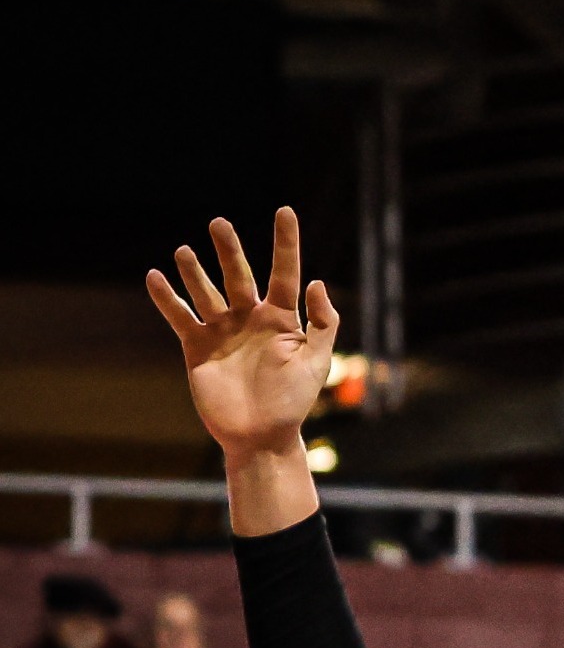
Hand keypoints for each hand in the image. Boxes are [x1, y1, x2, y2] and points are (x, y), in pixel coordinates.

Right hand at [146, 208, 338, 458]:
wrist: (261, 435)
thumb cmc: (294, 401)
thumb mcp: (318, 361)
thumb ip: (322, 322)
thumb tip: (316, 282)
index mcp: (283, 318)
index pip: (285, 272)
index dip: (285, 242)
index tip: (284, 211)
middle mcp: (251, 318)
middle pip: (239, 275)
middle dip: (229, 249)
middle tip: (218, 223)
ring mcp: (223, 331)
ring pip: (207, 292)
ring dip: (195, 270)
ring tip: (186, 248)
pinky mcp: (198, 347)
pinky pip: (181, 317)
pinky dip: (168, 299)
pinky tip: (156, 277)